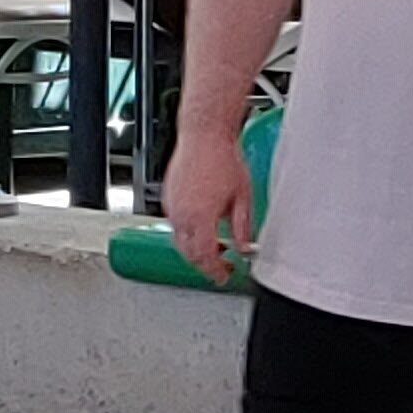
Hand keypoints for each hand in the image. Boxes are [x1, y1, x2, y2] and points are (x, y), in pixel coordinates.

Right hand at [163, 119, 255, 284]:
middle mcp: (182, 214)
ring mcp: (172, 206)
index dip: (215, 271)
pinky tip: (204, 230)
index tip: (224, 276)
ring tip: (215, 248)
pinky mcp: (168, 199)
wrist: (204, 136)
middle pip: (189, 253)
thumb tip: (244, 248)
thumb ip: (242, 228)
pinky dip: (188, 235)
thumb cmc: (222, 159)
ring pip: (180, 241)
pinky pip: (176, 225)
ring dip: (196, 250)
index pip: (205, 257)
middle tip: (222, 266)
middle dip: (205, 264)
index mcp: (201, 217)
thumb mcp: (242, 197)